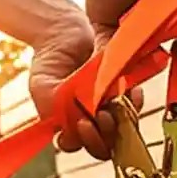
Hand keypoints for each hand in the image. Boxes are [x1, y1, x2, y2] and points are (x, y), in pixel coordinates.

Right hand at [27, 11, 133, 159]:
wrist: (64, 32)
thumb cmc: (50, 61)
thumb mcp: (42, 84)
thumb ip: (51, 107)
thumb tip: (70, 125)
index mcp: (66, 124)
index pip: (78, 145)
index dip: (86, 140)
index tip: (84, 123)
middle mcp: (88, 121)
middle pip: (104, 143)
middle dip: (106, 134)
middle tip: (104, 115)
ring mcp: (105, 108)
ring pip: (121, 127)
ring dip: (122, 118)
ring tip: (117, 102)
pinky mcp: (120, 94)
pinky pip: (133, 106)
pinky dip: (134, 102)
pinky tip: (132, 91)